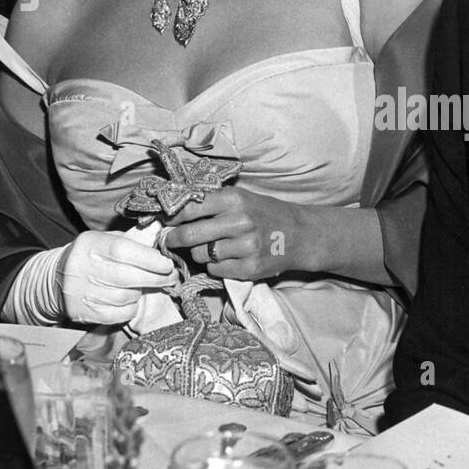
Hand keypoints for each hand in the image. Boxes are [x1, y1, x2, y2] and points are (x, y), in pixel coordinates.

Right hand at [57, 231, 174, 325]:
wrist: (56, 278)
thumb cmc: (92, 256)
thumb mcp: (107, 240)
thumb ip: (133, 240)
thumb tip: (161, 238)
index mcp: (90, 244)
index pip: (123, 250)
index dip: (149, 259)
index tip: (167, 264)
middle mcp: (81, 267)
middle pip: (126, 277)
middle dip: (155, 278)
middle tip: (170, 277)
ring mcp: (79, 292)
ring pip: (124, 297)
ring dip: (140, 293)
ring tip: (142, 286)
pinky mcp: (81, 312)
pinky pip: (117, 315)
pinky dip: (130, 309)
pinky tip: (130, 300)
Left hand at [166, 186, 308, 281]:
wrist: (301, 234)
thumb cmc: (265, 213)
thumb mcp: (242, 197)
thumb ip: (213, 201)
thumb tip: (175, 208)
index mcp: (234, 199)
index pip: (190, 208)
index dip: (172, 216)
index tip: (167, 221)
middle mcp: (239, 222)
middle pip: (189, 235)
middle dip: (174, 239)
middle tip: (170, 240)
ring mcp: (245, 247)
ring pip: (201, 255)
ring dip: (200, 253)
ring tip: (210, 247)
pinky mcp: (249, 268)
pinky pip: (215, 270)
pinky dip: (215, 266)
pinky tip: (226, 258)